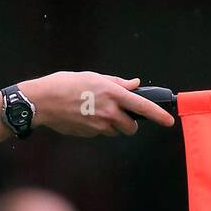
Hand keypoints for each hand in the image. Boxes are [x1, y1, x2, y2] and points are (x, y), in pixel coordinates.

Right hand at [18, 71, 174, 136]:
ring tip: (95, 112)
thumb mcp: (92, 77)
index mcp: (112, 94)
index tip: (168, 121)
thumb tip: (135, 84)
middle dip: (128, 124)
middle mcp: (108, 112)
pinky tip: (82, 116)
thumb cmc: (65, 84)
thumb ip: (117, 83)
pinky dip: (96, 127)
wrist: (42, 101)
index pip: (142, 107)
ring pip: (115, 131)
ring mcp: (98, 125)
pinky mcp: (88, 134)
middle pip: (130, 127)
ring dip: (112, 125)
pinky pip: (99, 133)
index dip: (158, 115)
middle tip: (119, 115)